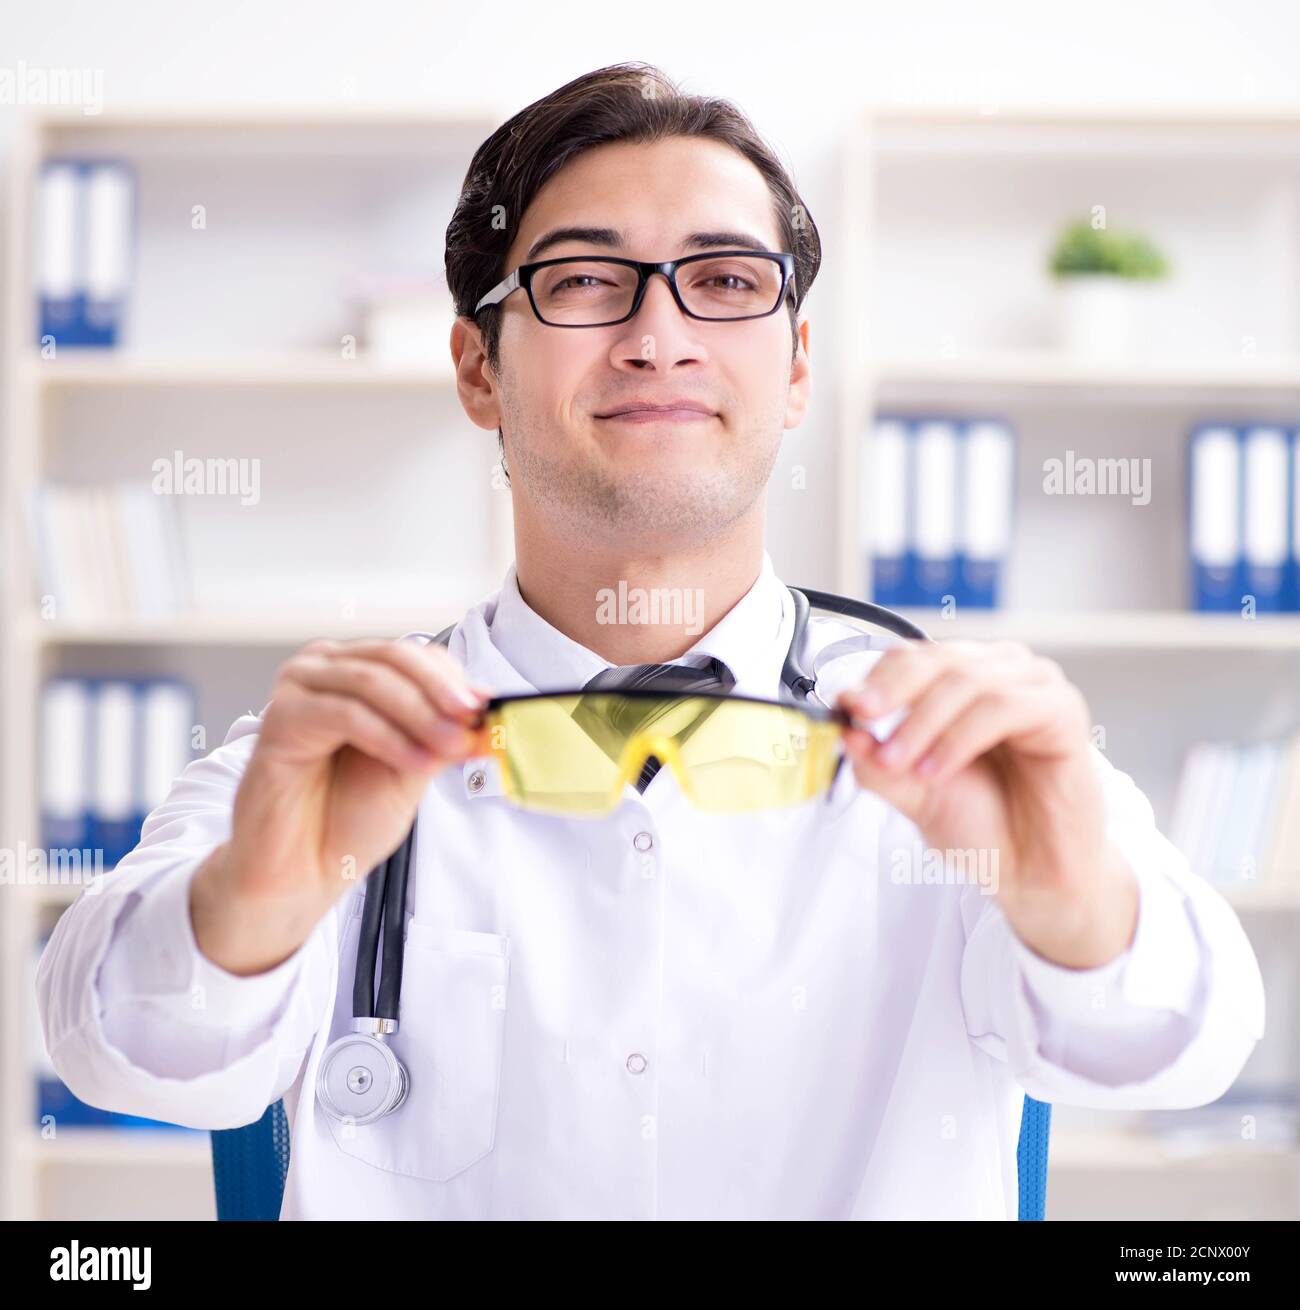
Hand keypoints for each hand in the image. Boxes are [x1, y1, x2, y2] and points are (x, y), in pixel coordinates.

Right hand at [192, 637, 494, 974]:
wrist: (304, 869)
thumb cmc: (348, 818)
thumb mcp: (415, 766)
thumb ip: (443, 734)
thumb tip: (485, 709)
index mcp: (361, 672)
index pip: (417, 655)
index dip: (455, 679)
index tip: (490, 708)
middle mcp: (328, 670)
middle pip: (395, 657)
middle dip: (441, 691)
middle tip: (473, 721)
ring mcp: (300, 688)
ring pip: (372, 681)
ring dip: (420, 714)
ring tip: (450, 747)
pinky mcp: (281, 717)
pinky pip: (345, 714)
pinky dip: (388, 736)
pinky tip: (413, 762)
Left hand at [836, 638, 1137, 968]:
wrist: (1030, 873)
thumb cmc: (980, 824)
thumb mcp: (911, 791)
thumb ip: (876, 761)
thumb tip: (844, 727)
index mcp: (961, 679)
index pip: (911, 656)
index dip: (876, 678)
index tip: (848, 708)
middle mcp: (998, 672)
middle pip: (936, 659)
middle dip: (894, 694)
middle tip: (864, 725)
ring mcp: (1034, 687)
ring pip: (967, 680)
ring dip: (925, 723)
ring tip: (904, 767)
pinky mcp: (1062, 711)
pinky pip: (1003, 707)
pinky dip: (959, 738)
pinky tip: (938, 770)